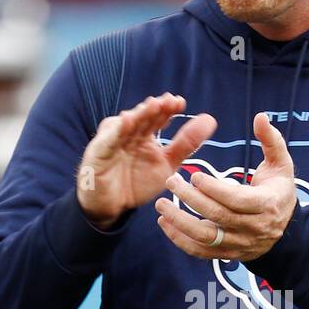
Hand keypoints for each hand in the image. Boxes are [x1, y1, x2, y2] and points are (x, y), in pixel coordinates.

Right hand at [76, 93, 216, 226]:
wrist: (112, 207)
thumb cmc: (136, 183)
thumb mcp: (167, 164)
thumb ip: (186, 143)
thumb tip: (210, 120)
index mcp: (144, 134)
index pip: (157, 117)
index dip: (168, 109)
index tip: (181, 103)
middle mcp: (128, 133)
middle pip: (143, 117)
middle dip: (156, 108)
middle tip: (169, 101)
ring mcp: (113, 140)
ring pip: (126, 124)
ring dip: (140, 114)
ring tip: (153, 105)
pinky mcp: (99, 152)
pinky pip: (108, 139)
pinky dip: (117, 130)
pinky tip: (127, 121)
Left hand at [154, 112, 296, 260]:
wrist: (287, 230)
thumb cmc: (279, 191)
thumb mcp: (282, 164)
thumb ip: (271, 141)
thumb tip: (260, 117)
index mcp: (268, 205)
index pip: (237, 200)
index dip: (214, 189)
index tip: (194, 175)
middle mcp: (254, 228)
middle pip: (218, 217)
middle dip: (191, 199)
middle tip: (171, 181)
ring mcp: (240, 244)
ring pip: (206, 238)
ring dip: (180, 222)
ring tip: (161, 204)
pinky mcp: (228, 254)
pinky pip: (201, 251)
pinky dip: (180, 240)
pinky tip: (165, 223)